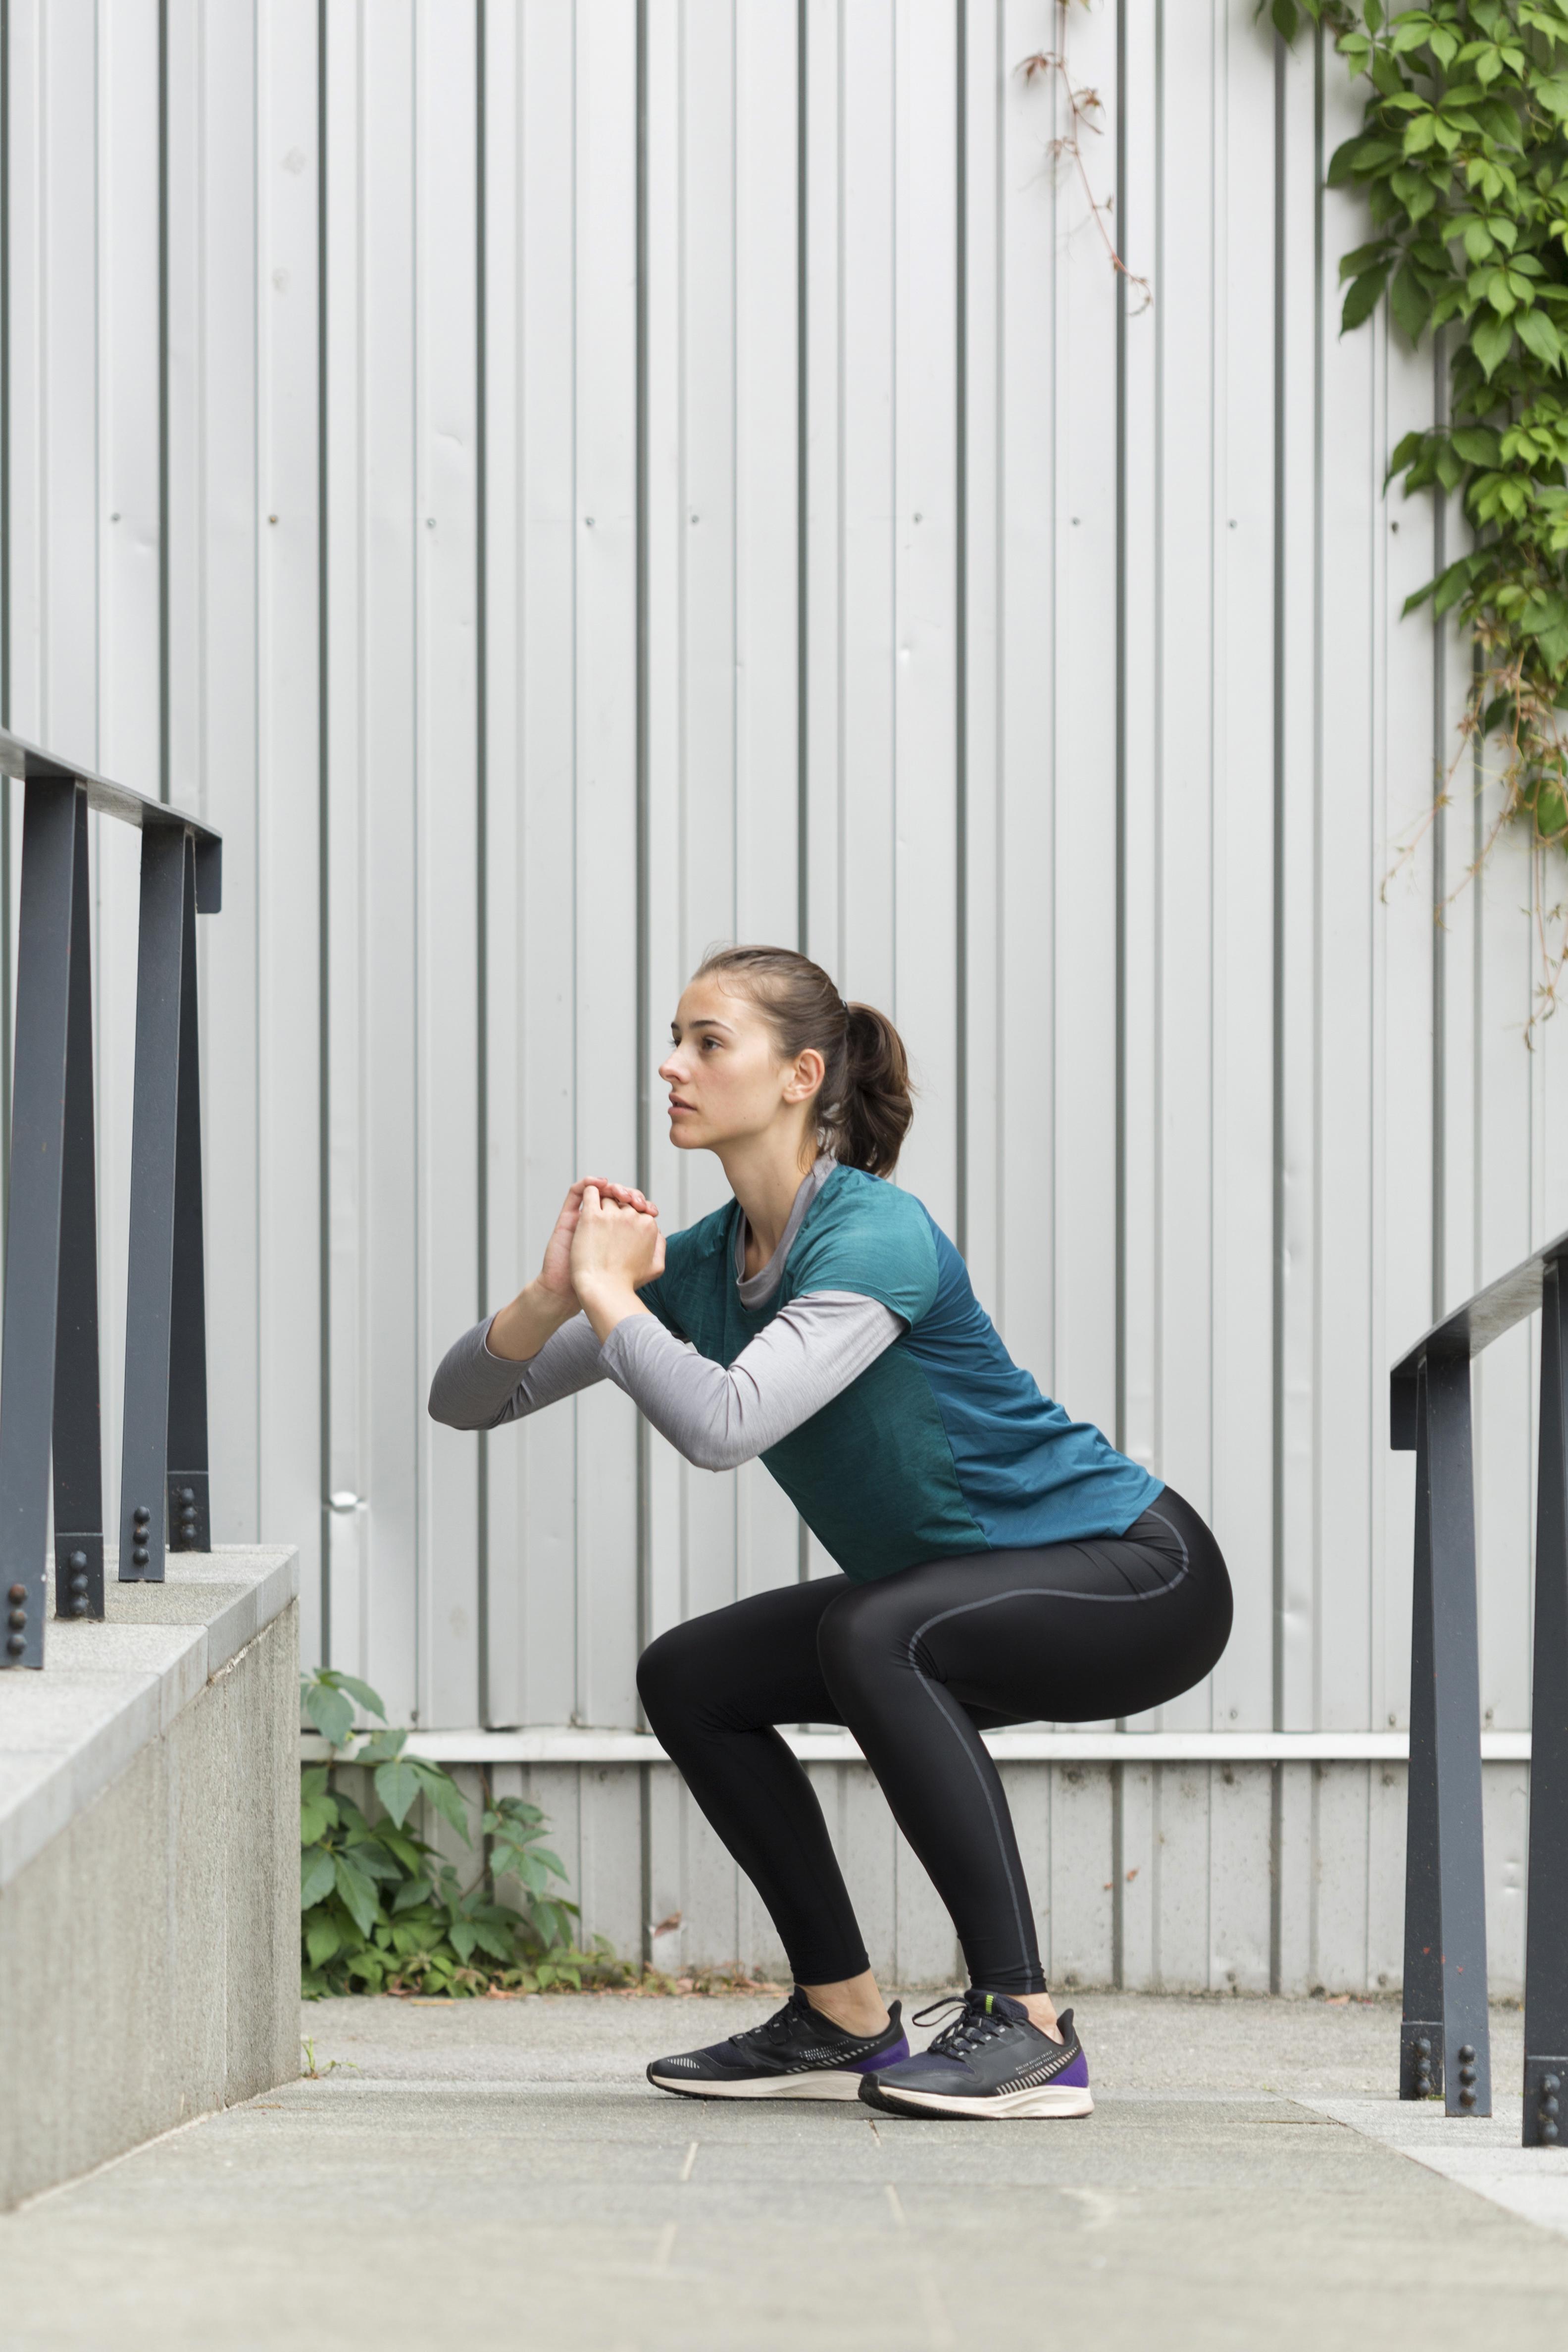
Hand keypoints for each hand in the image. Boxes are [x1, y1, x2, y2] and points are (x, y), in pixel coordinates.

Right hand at [487, 1177, 658, 1361]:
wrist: (573, 1290)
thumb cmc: (602, 1281)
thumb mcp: (641, 1266)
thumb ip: (654, 1249)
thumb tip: (661, 1231)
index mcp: (618, 1230)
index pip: (633, 1207)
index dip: (643, 1204)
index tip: (652, 1211)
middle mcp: (603, 1221)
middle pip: (618, 1195)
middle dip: (630, 1194)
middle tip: (638, 1201)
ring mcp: (586, 1217)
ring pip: (601, 1190)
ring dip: (613, 1187)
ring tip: (622, 1194)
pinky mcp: (568, 1216)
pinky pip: (578, 1191)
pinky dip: (590, 1183)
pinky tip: (602, 1184)